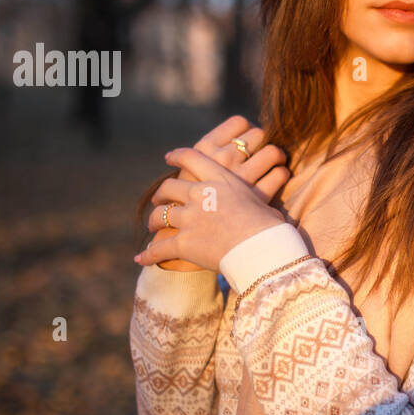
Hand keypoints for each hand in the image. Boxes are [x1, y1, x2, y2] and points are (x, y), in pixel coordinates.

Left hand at [150, 116, 290, 271]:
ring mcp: (189, 218)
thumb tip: (272, 185)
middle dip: (161, 193)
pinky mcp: (184, 243)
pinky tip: (141, 258)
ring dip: (154, 221)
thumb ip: (256, 192)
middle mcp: (200, 194)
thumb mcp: (263, 200)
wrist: (263, 249)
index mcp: (220, 180)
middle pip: (169, 187)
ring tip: (153, 226)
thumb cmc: (272, 227)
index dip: (177, 156)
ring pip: (160, 215)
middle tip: (159, 199)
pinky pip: (160, 249)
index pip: (192, 158)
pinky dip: (150, 254)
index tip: (169, 157)